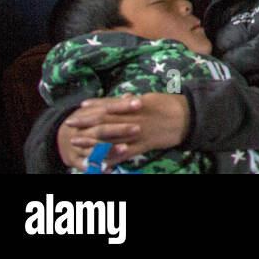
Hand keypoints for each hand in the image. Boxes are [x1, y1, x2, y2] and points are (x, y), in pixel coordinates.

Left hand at [58, 93, 190, 167]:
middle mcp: (133, 118)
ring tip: (76, 142)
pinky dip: (110, 157)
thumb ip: (134, 101)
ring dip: (91, 140)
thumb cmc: (170, 105)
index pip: (110, 105)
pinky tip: (98, 160)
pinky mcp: (143, 145)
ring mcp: (137, 133)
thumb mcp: (151, 98)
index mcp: (135, 105)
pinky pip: (124, 153)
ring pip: (110, 137)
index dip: (93, 107)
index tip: (79, 108)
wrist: (188, 118)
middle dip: (86, 123)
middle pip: (105, 121)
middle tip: (70, 124)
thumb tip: (122, 98)